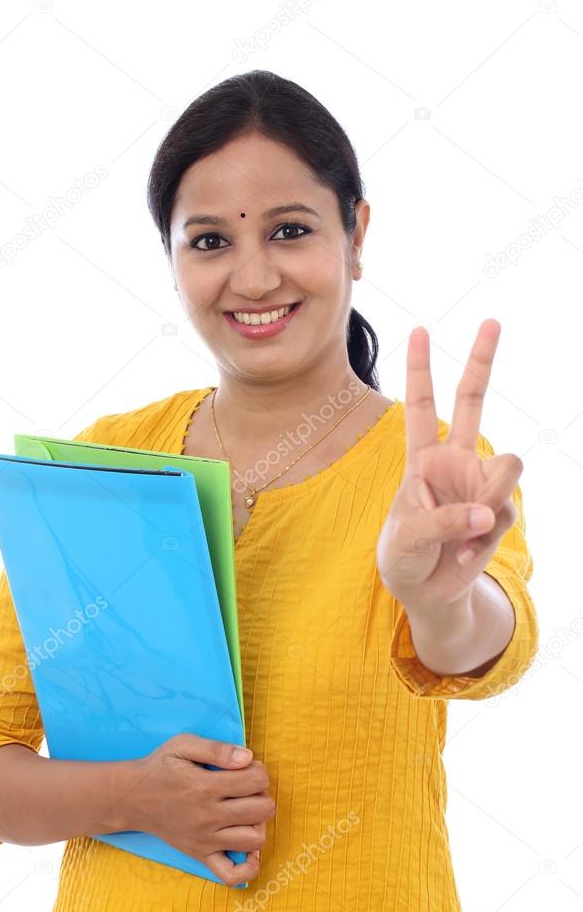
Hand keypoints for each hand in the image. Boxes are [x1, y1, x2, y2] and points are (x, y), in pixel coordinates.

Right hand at [112, 733, 275, 886]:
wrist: (133, 798)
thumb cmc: (161, 767)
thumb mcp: (183, 745)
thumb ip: (217, 749)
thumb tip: (247, 757)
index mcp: (205, 787)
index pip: (257, 780)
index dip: (258, 770)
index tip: (246, 768)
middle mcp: (207, 817)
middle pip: (262, 810)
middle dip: (262, 794)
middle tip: (246, 789)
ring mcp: (205, 840)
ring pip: (255, 840)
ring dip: (258, 823)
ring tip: (244, 812)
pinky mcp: (200, 855)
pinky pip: (232, 874)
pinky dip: (248, 865)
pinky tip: (246, 846)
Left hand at [376, 319, 522, 613]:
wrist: (424, 591)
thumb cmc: (403, 555)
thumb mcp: (405, 536)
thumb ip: (442, 520)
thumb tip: (486, 512)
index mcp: (422, 457)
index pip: (420, 404)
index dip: (420, 369)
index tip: (420, 329)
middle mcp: (455, 462)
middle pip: (473, 401)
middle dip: (481, 360)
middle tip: (491, 320)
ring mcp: (480, 484)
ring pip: (508, 466)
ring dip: (491, 496)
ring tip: (467, 530)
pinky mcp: (498, 512)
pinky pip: (505, 512)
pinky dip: (484, 537)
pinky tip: (464, 553)